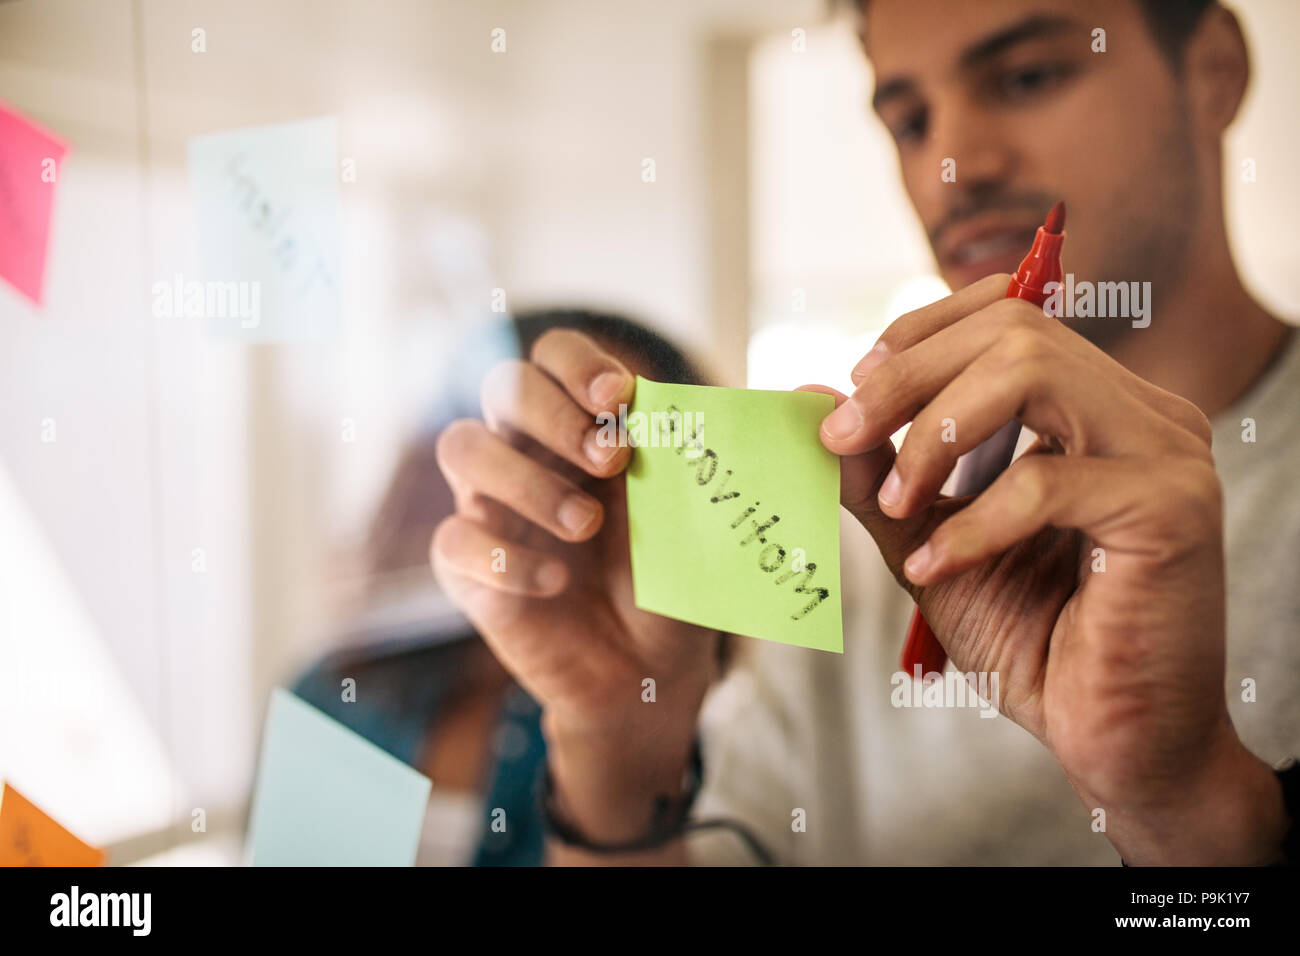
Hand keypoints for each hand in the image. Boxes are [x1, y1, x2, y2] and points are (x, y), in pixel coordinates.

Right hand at [431, 329, 716, 842]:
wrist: (652, 669)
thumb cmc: (675, 574)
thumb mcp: (698, 509)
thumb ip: (712, 452)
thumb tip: (770, 400)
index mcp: (579, 422)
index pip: (552, 354)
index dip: (578, 363)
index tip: (622, 397)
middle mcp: (526, 452)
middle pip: (500, 385)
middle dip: (553, 413)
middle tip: (613, 459)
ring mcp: (491, 506)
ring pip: (463, 446)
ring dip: (526, 478)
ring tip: (587, 523)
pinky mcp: (470, 570)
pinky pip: (453, 540)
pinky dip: (504, 555)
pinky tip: (556, 580)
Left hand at [814, 274, 1286, 863]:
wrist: (1109, 737)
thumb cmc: (1034, 638)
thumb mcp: (931, 539)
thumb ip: (881, 472)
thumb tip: (812, 398)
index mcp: (1096, 406)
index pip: (1005, 313)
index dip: (918, 338)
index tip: (852, 395)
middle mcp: (1141, 412)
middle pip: (1013, 329)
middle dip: (907, 378)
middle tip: (840, 436)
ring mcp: (1166, 452)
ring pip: (1033, 370)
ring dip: (935, 434)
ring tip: (897, 506)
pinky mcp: (1172, 508)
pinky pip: (1046, 482)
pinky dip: (972, 523)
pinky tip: (938, 566)